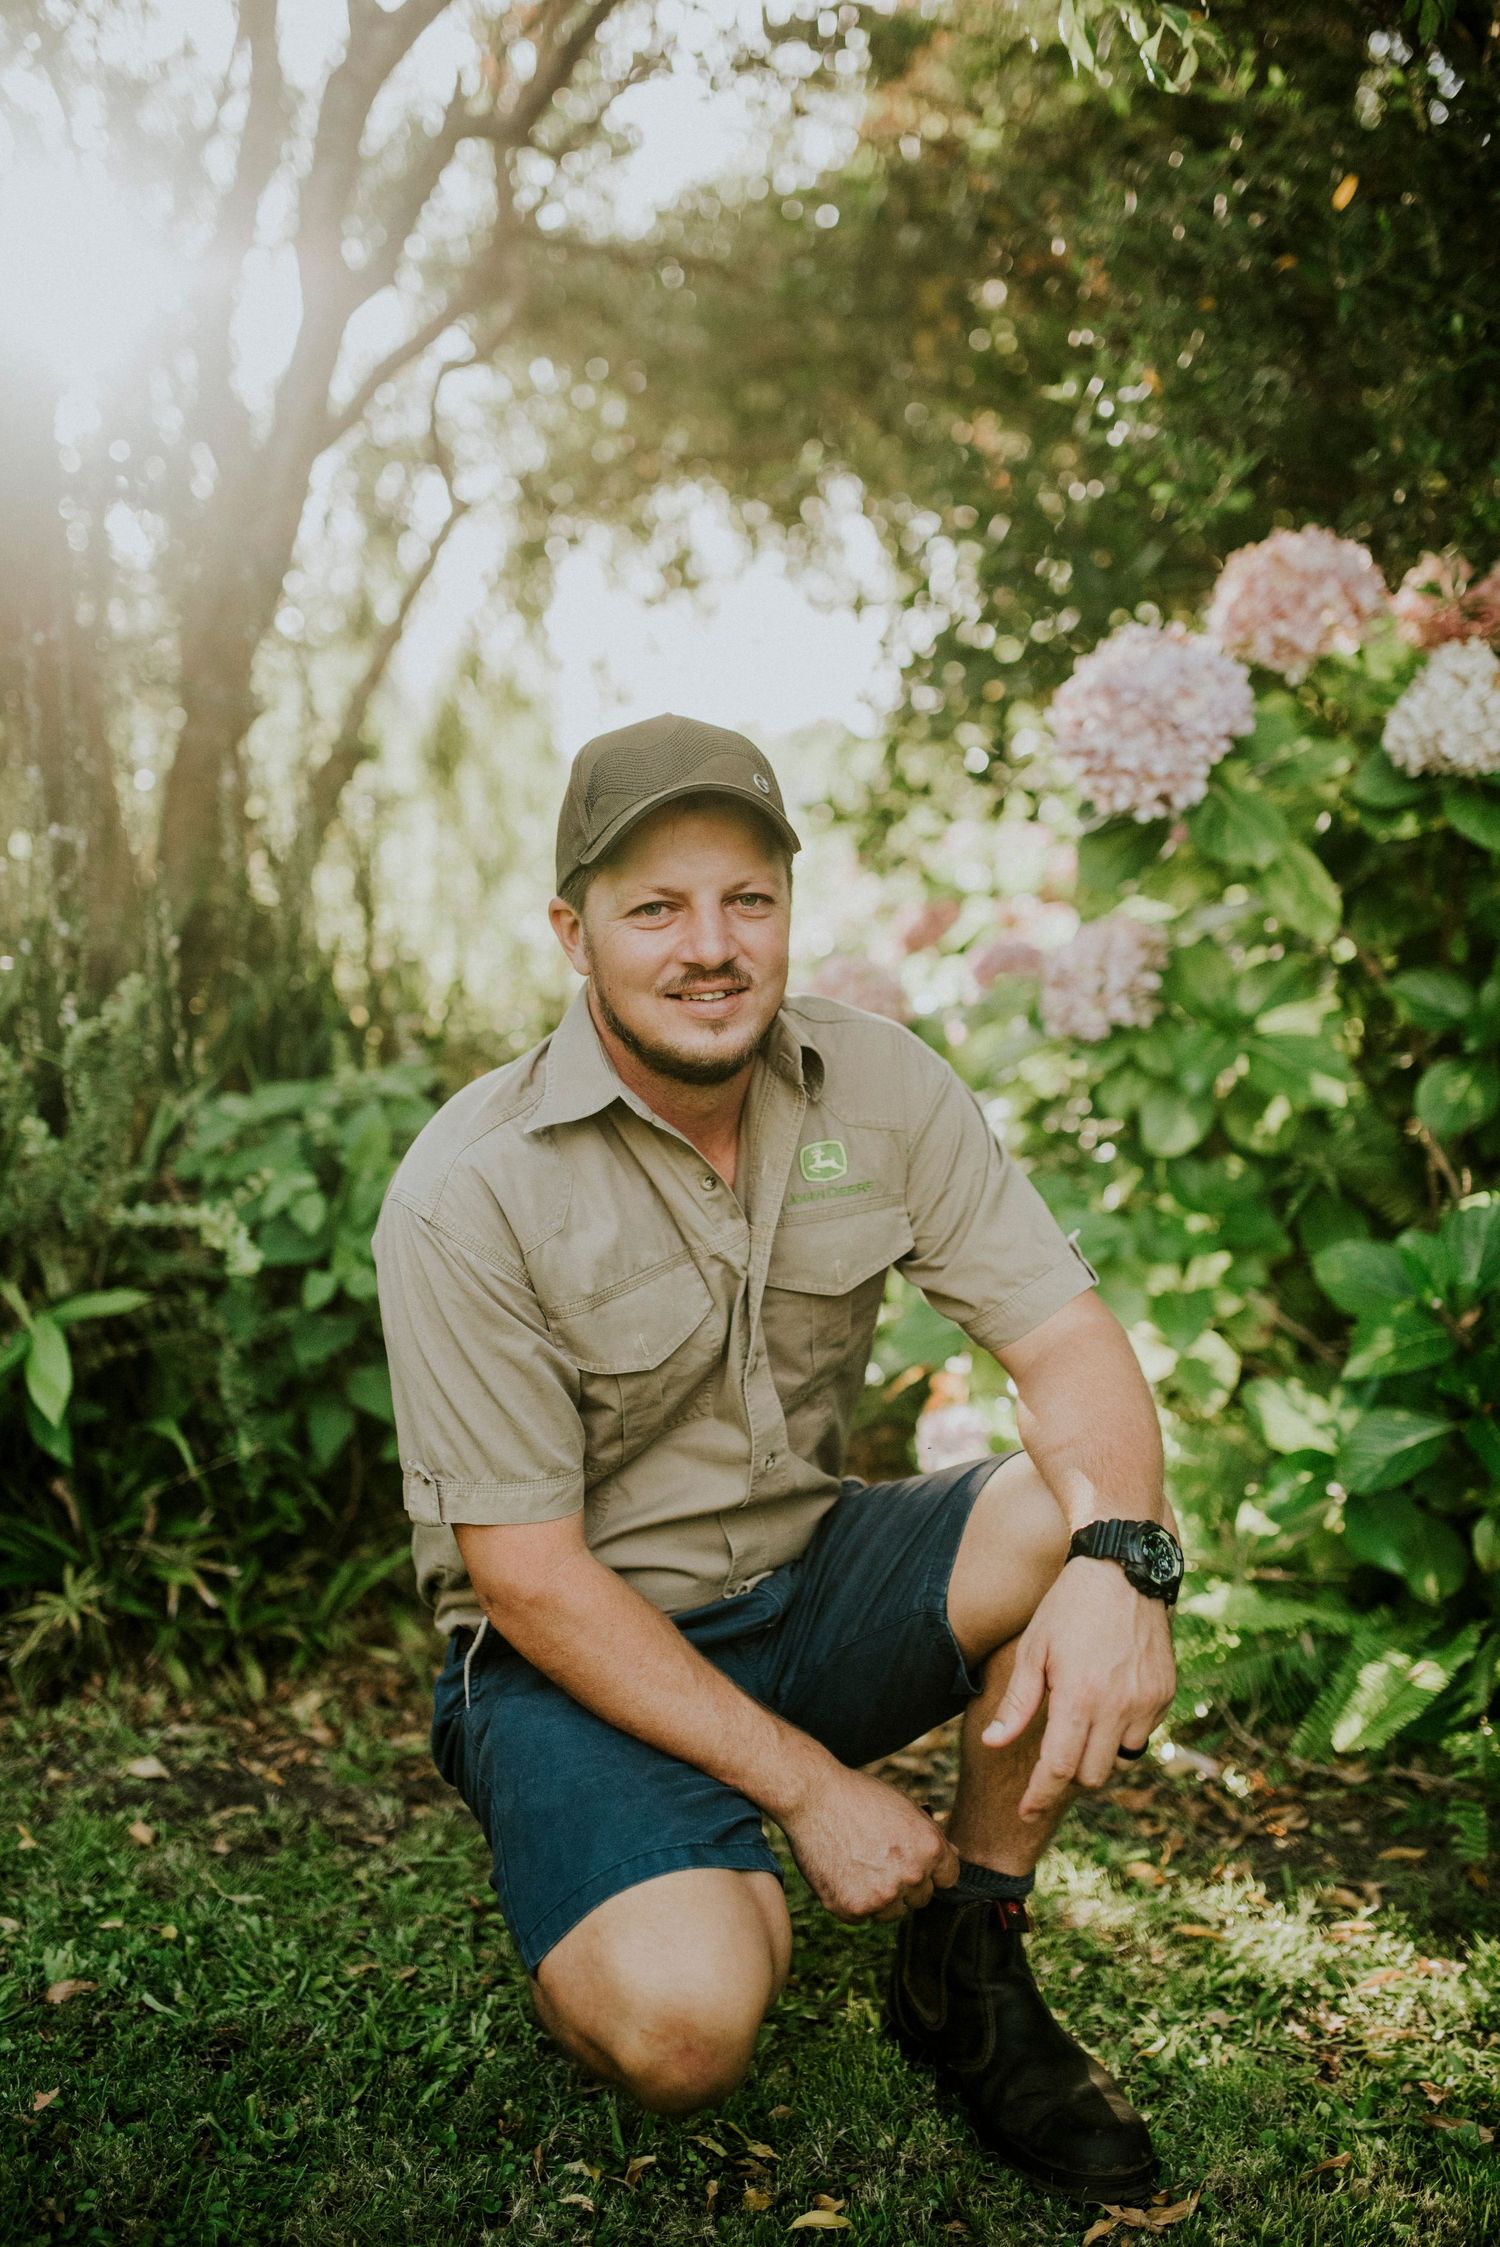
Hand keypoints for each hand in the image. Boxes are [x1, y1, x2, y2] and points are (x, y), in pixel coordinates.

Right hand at [778, 1763, 959, 1923]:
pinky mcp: (852, 1909)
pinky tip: (842, 1872)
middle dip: (905, 1882)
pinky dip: (853, 1901)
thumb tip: (954, 1855)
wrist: (811, 1797)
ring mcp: (882, 1896)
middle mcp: (911, 1875)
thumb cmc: (859, 1796)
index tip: (909, 1856)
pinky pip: (863, 1917)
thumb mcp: (904, 1807)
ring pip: (893, 1912)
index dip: (929, 1867)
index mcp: (929, 1849)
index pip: (948, 1878)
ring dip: (881, 1897)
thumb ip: (931, 1835)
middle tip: (877, 1856)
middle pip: (921, 1898)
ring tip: (858, 1863)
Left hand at [980, 1560, 1176, 1822]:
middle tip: (1052, 1757)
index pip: (1059, 1770)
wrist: (1123, 1569)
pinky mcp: (1165, 1693)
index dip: (1040, 1796)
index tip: (1025, 1811)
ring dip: (1097, 1751)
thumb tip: (993, 1743)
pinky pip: (1142, 1732)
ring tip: (1080, 1720)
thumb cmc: (1067, 1607)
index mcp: (1079, 1698)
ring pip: (1119, 1758)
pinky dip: (1122, 1729)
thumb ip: (1017, 1703)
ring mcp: (1147, 1701)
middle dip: (1068, 1775)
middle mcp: (1118, 1706)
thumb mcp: (1033, 1650)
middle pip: (1091, 1775)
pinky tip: (1107, 1700)